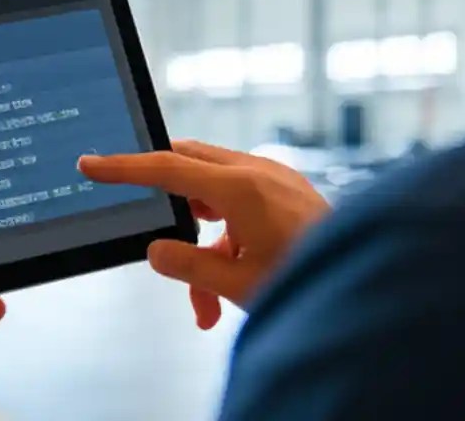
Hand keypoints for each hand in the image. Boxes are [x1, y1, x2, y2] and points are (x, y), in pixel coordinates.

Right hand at [79, 140, 329, 329]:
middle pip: (188, 168)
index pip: (166, 167)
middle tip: (155, 234)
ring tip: (206, 301)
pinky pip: (241, 201)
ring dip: (202, 242)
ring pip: (214, 193)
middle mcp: (260, 173)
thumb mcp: (240, 285)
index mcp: (243, 188)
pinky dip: (226, 238)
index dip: (123, 168)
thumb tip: (157, 252)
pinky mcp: (289, 192)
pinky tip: (231, 280)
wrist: (372, 286)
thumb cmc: (315, 282)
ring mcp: (278, 179)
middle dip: (168, 209)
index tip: (92, 163)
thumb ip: (189, 267)